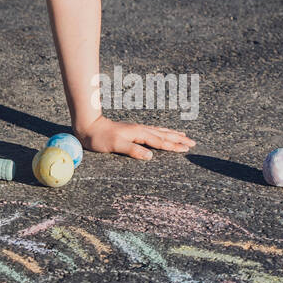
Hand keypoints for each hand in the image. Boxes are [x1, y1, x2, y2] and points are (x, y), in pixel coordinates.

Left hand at [77, 115, 196, 160]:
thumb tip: (150, 156)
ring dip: (173, 134)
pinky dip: (162, 132)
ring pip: (160, 132)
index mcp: (139, 134)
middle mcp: (141, 130)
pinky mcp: (133, 131)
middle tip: (193, 143)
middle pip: (164, 135)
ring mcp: (137, 129)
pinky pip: (153, 131)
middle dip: (179, 139)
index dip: (174, 146)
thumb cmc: (100, 138)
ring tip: (184, 136)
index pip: (160, 142)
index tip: (186, 149)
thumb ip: (133, 150)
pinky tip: (163, 132)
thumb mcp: (116, 146)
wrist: (89, 126)